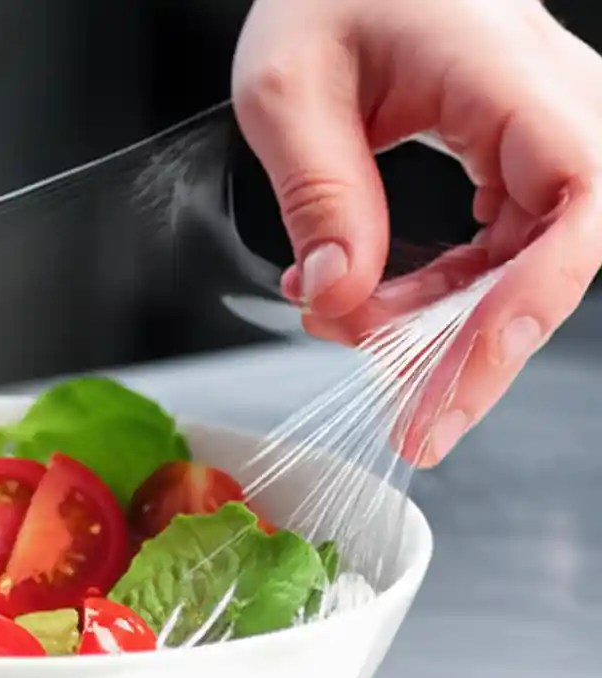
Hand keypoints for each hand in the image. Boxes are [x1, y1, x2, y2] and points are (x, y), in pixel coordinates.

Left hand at [233, 0, 601, 465]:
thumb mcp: (287, 88)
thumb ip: (318, 193)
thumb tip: (340, 297)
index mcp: (509, 72)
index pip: (575, 199)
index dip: (525, 304)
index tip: (455, 375)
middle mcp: (553, 102)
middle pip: (556, 255)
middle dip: (475, 348)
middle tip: (410, 423)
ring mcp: (546, 129)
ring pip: (529, 264)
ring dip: (444, 324)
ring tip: (357, 344)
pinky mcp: (520, 155)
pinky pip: (504, 246)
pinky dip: (441, 291)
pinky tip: (372, 305)